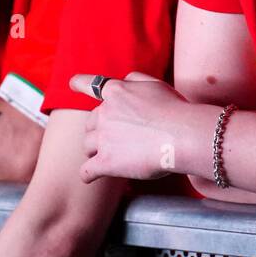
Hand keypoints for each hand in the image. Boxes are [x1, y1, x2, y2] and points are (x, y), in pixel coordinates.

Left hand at [72, 71, 203, 182]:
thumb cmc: (174, 110)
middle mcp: (105, 113)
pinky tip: (91, 177)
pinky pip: (87, 171)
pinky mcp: (106, 162)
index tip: (72, 84)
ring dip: (95, 150)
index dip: (79, 84)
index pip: (88, 84)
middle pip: (90, 122)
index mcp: (116, 92)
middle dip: (99, 129)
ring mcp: (103, 138)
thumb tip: (123, 82)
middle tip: (116, 137)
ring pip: (87, 145)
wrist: (182, 136)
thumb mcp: (155, 84)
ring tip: (110, 156)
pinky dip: (88, 174)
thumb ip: (134, 80)